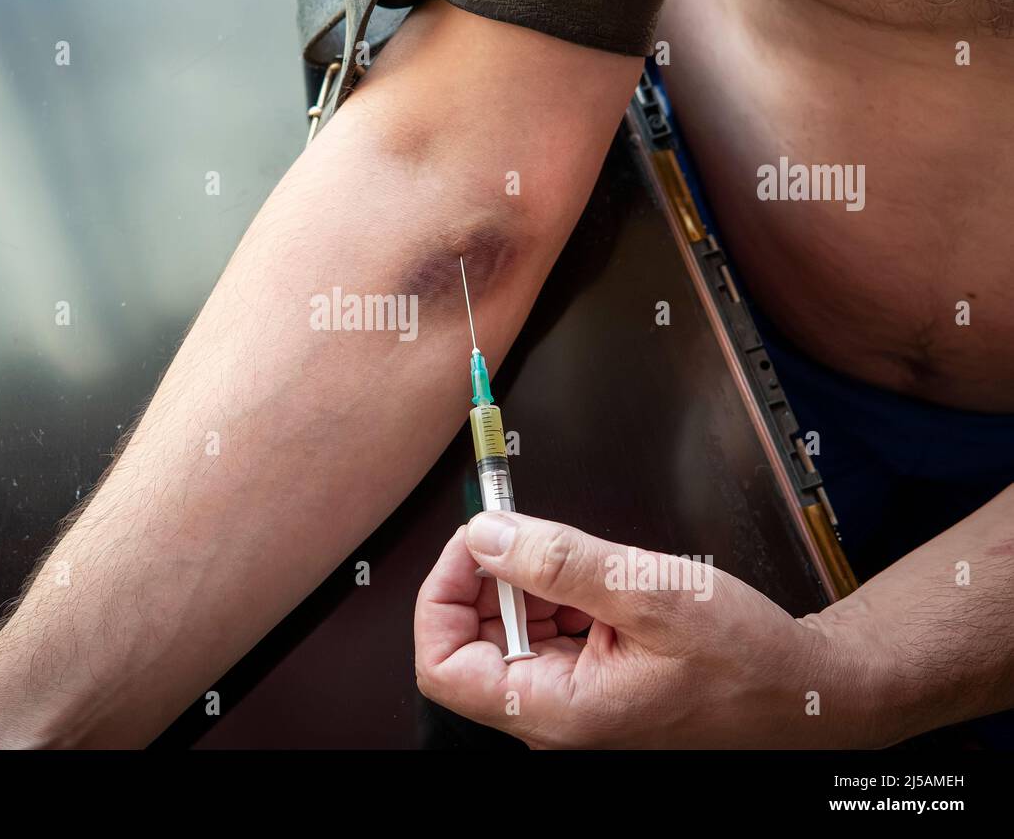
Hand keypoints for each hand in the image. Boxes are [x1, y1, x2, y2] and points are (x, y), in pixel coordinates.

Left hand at [414, 511, 881, 747]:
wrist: (805, 692)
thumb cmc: (745, 658)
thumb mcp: (648, 592)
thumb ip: (557, 562)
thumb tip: (483, 535)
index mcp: (555, 711)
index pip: (441, 666)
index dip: (440, 596)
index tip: (472, 541)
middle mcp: (552, 716)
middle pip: (470, 642)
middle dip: (488, 577)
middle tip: (524, 528)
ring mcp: (570, 702)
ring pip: (508, 631)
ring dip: (526, 582)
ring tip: (583, 559)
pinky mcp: (589, 684)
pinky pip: (547, 633)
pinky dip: (556, 594)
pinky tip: (597, 580)